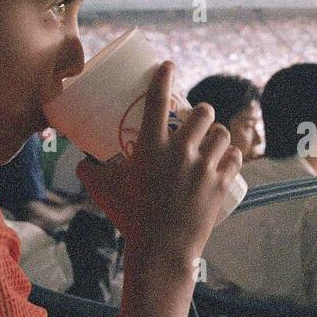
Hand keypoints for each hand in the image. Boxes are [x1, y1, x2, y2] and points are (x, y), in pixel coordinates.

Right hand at [75, 61, 241, 268]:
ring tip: (213, 140)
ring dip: (218, 134)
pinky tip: (228, 157)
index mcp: (150, 147)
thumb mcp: (105, 192)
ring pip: (223, 134)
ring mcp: (204, 167)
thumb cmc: (130, 219)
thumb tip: (81, 161)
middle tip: (197, 120)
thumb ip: (91, 172)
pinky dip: (232, 155)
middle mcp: (180, 151)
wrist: (162, 250)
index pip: (157, 100)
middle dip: (201, 113)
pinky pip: (235, 157)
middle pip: (203, 113)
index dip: (163, 77)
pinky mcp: (220, 183)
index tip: (168, 66)